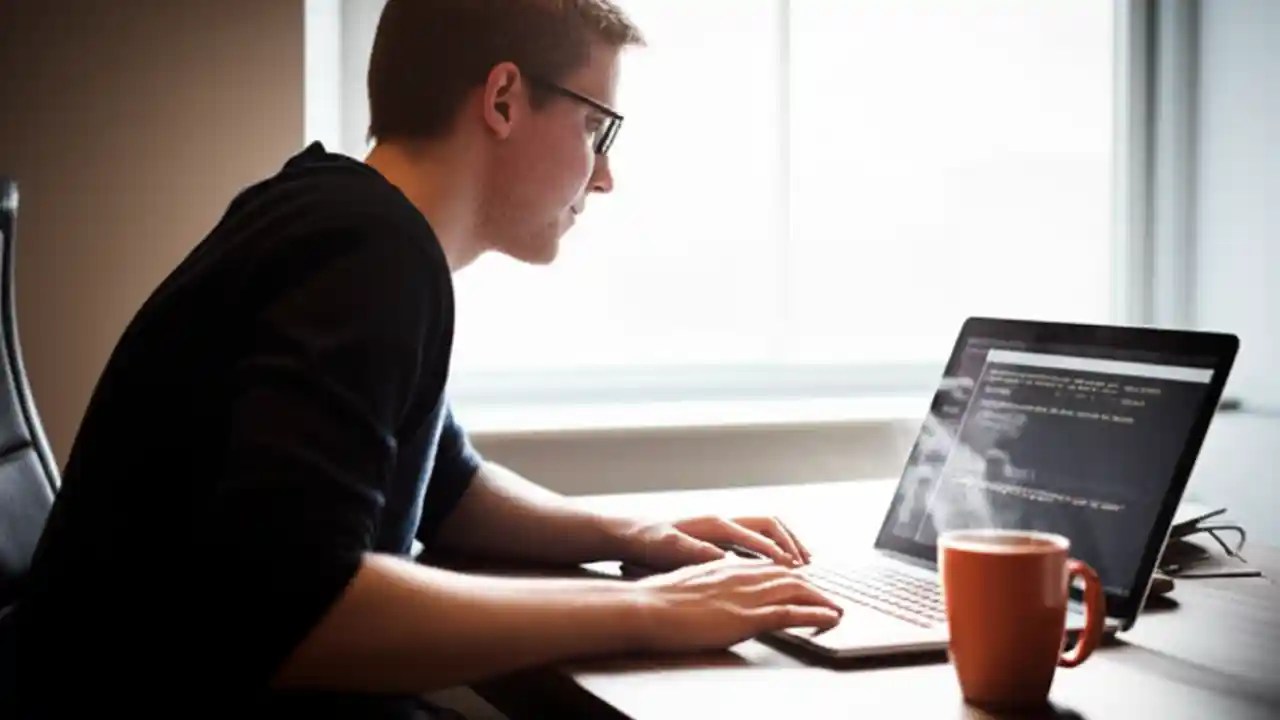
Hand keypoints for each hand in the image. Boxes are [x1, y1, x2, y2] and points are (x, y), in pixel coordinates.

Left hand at [616, 514, 812, 570]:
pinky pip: (755, 535)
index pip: (754, 534)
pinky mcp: (718, 534)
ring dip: (785, 541)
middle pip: (768, 523)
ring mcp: (721, 525)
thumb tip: (724, 559)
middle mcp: (721, 520)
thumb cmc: (647, 542)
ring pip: (764, 527)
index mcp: (713, 524)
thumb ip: (695, 551)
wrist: (629, 534)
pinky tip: (776, 563)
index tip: (792, 567)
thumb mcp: (668, 548)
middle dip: (790, 541)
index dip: (774, 551)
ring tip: (803, 560)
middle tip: (807, 562)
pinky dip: (772, 546)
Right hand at [631, 556, 841, 652]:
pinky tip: (831, 617)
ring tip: (838, 608)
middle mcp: (741, 574)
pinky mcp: (745, 616)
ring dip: (822, 598)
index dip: (791, 574)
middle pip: (789, 575)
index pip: (768, 566)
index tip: (805, 582)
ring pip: (796, 589)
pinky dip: (816, 614)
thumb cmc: (658, 600)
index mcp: (727, 566)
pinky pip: (790, 613)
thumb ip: (709, 585)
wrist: (645, 607)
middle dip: (813, 585)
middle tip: (830, 596)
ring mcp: (745, 594)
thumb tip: (716, 595)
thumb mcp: (689, 584)